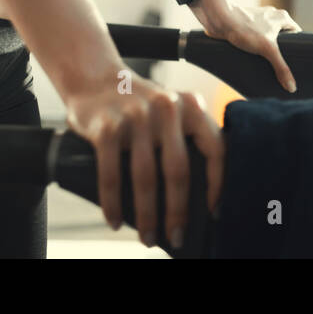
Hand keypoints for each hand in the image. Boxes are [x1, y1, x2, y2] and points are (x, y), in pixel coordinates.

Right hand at [65, 70, 224, 248]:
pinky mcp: (106, 127)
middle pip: (179, 170)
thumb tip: (196, 196)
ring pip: (146, 178)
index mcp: (191, 105)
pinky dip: (113, 204)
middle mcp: (167, 108)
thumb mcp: (171, 110)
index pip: (215, 148)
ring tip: (147, 237)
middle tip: (177, 236)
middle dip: (178, 211)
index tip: (215, 211)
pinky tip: (116, 221)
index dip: (218, 184)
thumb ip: (186, 137)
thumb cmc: (139, 106)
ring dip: (147, 215)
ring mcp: (136, 116)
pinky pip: (111, 174)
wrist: (94, 77)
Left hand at [192, 0, 299, 92]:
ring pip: (268, 37)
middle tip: (281, 65)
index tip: (297, 60)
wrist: (219, 18)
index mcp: (282, 17)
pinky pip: (255, 38)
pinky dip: (255, 47)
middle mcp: (272, 16)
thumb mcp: (267, 50)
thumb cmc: (244, 28)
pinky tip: (252, 57)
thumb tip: (291, 87)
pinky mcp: (245, 25)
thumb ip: (281, 67)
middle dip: (281, 50)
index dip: (298, 47)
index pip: (297, 33)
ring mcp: (258, 20)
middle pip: (283, 36)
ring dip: (266, 48)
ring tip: (266, 63)